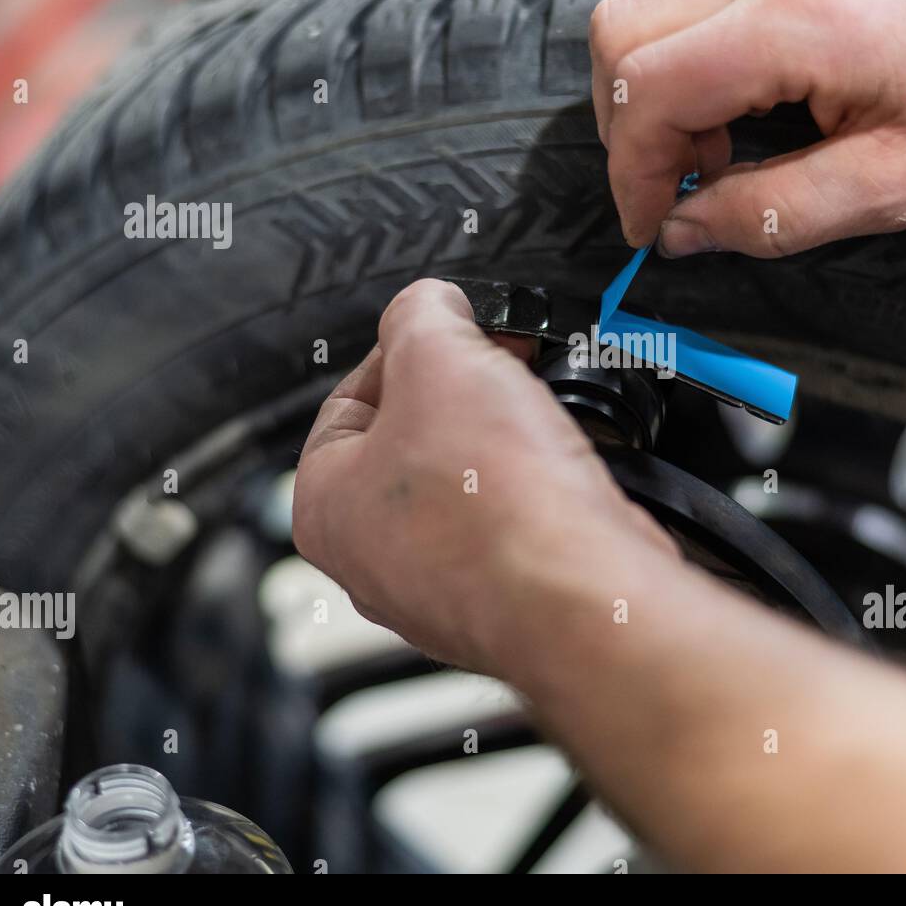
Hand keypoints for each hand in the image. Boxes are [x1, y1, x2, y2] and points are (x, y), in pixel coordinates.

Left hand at [291, 279, 674, 673]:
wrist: (581, 591)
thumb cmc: (495, 503)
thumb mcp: (438, 353)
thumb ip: (422, 312)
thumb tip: (432, 304)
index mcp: (324, 506)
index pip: (348, 400)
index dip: (405, 348)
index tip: (449, 330)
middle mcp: (373, 561)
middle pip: (411, 443)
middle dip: (463, 394)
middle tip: (502, 365)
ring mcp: (443, 589)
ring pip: (466, 488)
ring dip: (504, 441)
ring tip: (536, 415)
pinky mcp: (508, 601)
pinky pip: (513, 527)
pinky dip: (537, 492)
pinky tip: (561, 473)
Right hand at [589, 0, 905, 256]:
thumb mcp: (894, 186)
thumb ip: (771, 215)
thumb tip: (685, 230)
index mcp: (800, 15)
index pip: (645, 85)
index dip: (632, 170)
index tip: (652, 222)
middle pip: (619, 32)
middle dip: (628, 128)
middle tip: (677, 189)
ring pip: (641, 1)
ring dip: (650, 90)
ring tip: (713, 149)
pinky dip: (681, 54)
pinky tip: (732, 102)